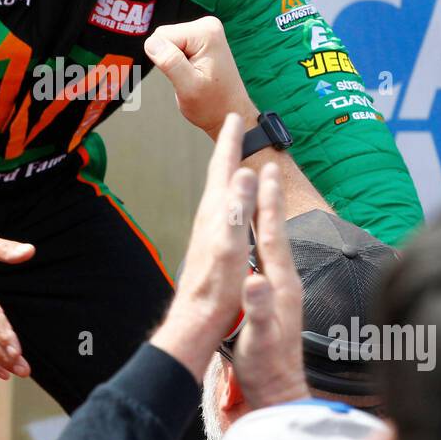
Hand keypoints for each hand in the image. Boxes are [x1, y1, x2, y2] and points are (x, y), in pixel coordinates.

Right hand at [145, 17, 256, 139]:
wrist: (230, 110)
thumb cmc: (214, 104)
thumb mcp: (188, 88)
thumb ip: (171, 63)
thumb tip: (151, 43)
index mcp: (206, 33)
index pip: (161, 35)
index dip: (164, 59)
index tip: (182, 74)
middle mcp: (207, 26)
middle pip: (163, 35)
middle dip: (168, 59)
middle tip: (187, 77)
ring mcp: (204, 31)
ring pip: (167, 41)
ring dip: (173, 61)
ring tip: (192, 75)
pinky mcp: (201, 38)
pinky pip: (174, 45)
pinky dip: (178, 61)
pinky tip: (192, 71)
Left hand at [151, 113, 257, 379]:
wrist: (197, 321)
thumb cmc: (218, 290)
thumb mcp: (232, 247)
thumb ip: (237, 210)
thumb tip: (244, 173)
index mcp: (215, 214)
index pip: (224, 168)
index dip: (231, 143)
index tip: (237, 118)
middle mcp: (208, 218)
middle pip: (219, 175)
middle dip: (228, 149)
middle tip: (235, 125)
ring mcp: (208, 232)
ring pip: (219, 190)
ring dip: (228, 170)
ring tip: (235, 156)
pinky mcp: (212, 246)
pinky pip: (222, 208)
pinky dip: (230, 194)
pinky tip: (232, 203)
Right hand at [232, 161, 310, 409]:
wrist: (279, 393)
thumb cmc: (266, 366)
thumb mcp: (259, 337)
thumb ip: (258, 309)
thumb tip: (253, 281)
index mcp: (280, 284)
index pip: (273, 234)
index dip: (268, 203)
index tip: (267, 172)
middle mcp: (285, 282)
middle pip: (276, 231)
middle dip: (271, 199)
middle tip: (270, 168)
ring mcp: (282, 292)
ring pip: (273, 242)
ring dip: (268, 216)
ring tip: (263, 193)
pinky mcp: (277, 302)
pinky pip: (268, 258)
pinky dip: (263, 239)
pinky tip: (258, 239)